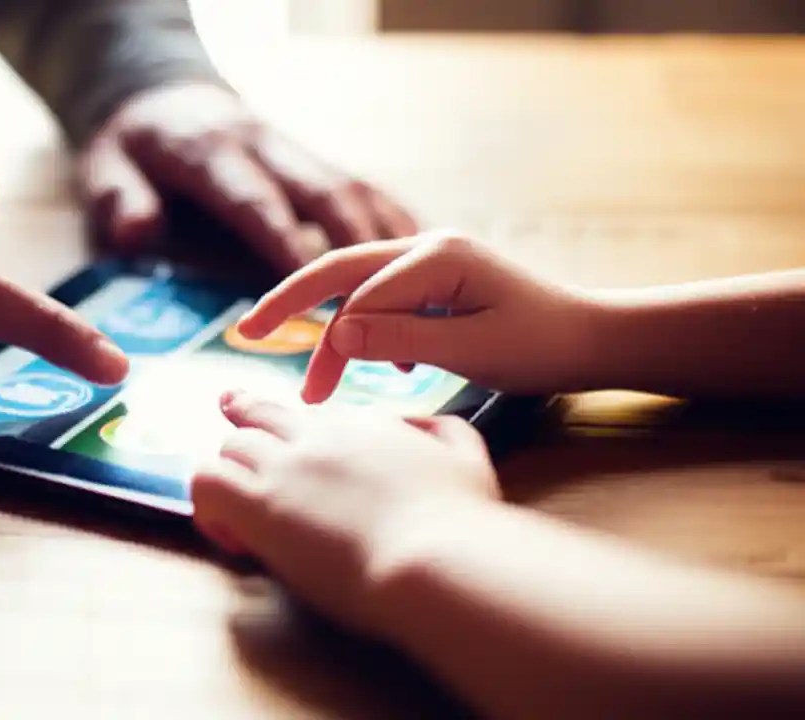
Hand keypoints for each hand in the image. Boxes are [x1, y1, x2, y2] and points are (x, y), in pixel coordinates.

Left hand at [78, 83, 416, 272]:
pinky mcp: (311, 159)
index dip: (281, 238)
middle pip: (320, 192)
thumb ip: (119, 198)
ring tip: (424, 286)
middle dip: (354, 242)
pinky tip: (423, 253)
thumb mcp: (105, 166)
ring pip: (352, 189)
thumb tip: (136, 232)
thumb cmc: (131, 145)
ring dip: (387, 235)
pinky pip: (361, 185)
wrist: (158, 91)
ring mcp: (294, 151)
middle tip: (384, 298)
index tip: (309, 278)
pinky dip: (393, 217)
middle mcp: (265, 148)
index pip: (252, 199)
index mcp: (211, 154)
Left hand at [191, 389, 497, 635]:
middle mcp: (316, 437)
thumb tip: (420, 425)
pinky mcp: (258, 506)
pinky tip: (231, 535)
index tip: (291, 447)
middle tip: (233, 434)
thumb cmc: (462, 522)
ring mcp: (283, 467)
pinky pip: (204, 483)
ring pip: (228, 446)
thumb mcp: (469, 458)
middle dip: (243, 425)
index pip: (310, 415)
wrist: (438, 557)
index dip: (295, 430)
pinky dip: (206, 505)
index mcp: (362, 426)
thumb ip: (446, 431)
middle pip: (259, 415)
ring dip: (229, 473)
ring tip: (235, 511)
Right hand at [237, 232, 600, 399]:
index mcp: (437, 257)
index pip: (360, 297)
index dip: (332, 345)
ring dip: (335, 326)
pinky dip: (370, 329)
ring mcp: (433, 260)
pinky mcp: (438, 280)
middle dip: (292, 301)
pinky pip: (384, 298)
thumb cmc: (542, 347)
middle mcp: (428, 247)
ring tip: (321, 381)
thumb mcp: (472, 349)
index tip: (316, 395)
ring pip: (359, 285)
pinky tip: (388, 366)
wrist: (594, 339)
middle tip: (247, 334)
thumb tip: (337, 335)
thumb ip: (402, 339)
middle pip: (341, 270)